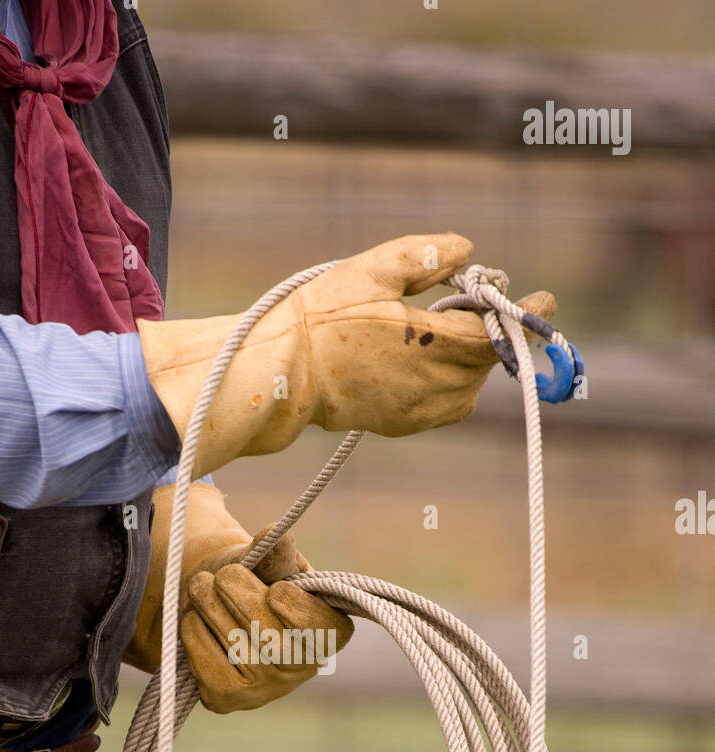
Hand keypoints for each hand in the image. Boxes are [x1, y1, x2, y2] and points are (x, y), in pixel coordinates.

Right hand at [137, 233, 555, 470]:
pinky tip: (421, 357)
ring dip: (467, 358)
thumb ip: (427, 256)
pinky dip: (446, 380)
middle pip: (486, 359)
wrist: (282, 375)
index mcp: (435, 345)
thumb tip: (468, 251)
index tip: (546, 299)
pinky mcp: (403, 424)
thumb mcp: (373, 269)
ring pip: (468, 384)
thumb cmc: (323, 318)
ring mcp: (421, 412)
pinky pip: (445, 402)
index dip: (524, 316)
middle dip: (488, 331)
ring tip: (438, 329)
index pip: (498, 333)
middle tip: (473, 301)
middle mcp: (436, 386)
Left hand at [181, 527, 353, 713]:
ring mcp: (265, 690)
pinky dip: (194, 633)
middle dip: (239, 596)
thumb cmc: (251, 578)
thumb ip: (275, 552)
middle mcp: (302, 669)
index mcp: (329, 632)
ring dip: (209, 606)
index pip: (325, 632)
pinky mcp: (227, 698)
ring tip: (202, 587)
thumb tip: (277, 534)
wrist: (213, 603)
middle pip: (271, 638)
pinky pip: (207, 663)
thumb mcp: (266, 561)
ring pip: (235, 646)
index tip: (276, 590)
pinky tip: (196, 619)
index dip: (298, 612)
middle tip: (223, 574)